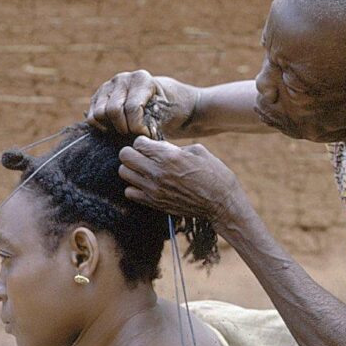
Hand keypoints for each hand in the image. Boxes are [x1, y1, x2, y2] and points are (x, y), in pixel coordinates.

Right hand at [86, 71, 200, 138]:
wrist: (160, 99)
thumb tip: (139, 138)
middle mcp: (122, 79)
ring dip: (112, 129)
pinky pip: (92, 117)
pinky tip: (115, 130)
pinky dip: (101, 128)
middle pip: (113, 111)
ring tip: (126, 132)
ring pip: (99, 114)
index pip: (132, 108)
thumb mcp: (165, 112)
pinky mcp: (98, 96)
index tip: (148, 136)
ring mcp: (108, 86)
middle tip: (135, 136)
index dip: (138, 128)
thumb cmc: (166, 108)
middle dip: (125, 129)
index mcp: (142, 79)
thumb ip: (152, 121)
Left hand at [118, 137, 246, 226]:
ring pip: (124, 173)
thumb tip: (158, 147)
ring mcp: (154, 190)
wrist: (221, 203)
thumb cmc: (214, 174)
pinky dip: (134, 186)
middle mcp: (157, 173)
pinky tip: (146, 183)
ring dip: (131, 169)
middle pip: (125, 156)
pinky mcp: (154, 203)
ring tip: (144, 169)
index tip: (150, 145)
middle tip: (143, 155)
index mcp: (169, 156)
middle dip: (132, 152)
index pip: (138, 142)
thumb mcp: (198, 151)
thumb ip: (173, 147)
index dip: (143, 141)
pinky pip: (129, 192)